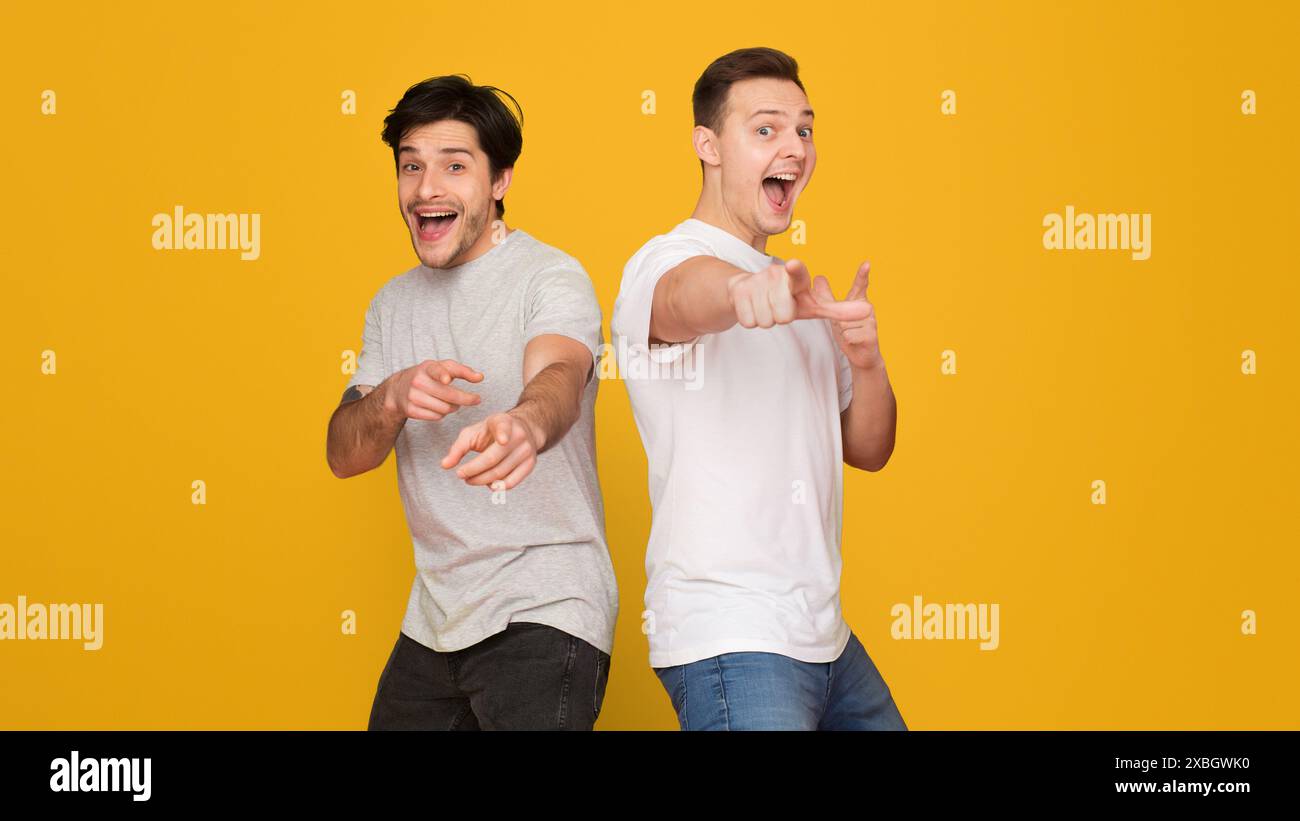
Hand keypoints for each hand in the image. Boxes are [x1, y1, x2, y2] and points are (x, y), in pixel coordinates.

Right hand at [384, 359, 482, 420]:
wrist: (398, 389)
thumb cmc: (428, 376)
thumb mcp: (442, 367)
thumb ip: (462, 370)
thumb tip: (480, 377)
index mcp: (427, 368)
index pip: (436, 370)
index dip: (442, 375)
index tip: (447, 379)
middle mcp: (418, 381)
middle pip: (449, 395)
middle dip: (467, 399)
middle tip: (477, 399)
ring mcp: (413, 397)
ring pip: (445, 408)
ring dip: (454, 407)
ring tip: (452, 402)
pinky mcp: (411, 410)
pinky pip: (436, 417)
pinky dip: (442, 414)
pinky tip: (439, 407)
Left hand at [440, 411, 540, 488]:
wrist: (522, 430)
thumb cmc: (491, 432)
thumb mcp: (473, 432)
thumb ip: (458, 448)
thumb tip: (445, 465)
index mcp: (503, 421)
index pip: (504, 427)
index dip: (503, 434)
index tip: (503, 440)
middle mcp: (518, 435)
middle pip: (493, 459)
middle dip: (473, 470)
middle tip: (461, 475)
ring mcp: (527, 450)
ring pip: (500, 473)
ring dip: (481, 480)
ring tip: (470, 479)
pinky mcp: (530, 464)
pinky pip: (512, 482)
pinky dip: (497, 486)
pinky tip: (487, 484)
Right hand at [726, 258, 870, 328]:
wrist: (746, 292)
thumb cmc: (784, 298)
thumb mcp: (811, 305)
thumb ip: (839, 310)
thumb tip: (869, 310)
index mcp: (796, 278)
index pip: (798, 275)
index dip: (796, 271)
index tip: (794, 264)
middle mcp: (776, 275)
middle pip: (784, 317)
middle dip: (781, 317)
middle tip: (778, 306)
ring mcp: (756, 282)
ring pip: (766, 320)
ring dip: (766, 319)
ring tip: (765, 305)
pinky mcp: (738, 291)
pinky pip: (749, 321)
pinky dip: (751, 318)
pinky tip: (752, 306)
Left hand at [816, 261, 882, 369]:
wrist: (862, 355)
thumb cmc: (850, 331)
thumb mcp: (836, 313)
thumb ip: (828, 297)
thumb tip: (819, 277)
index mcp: (859, 301)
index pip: (860, 286)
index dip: (863, 274)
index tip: (866, 263)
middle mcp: (868, 308)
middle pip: (840, 311)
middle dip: (838, 323)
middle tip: (846, 329)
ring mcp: (871, 321)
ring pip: (843, 324)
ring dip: (843, 333)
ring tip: (852, 335)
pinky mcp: (871, 334)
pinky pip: (849, 335)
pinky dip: (848, 340)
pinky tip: (855, 342)